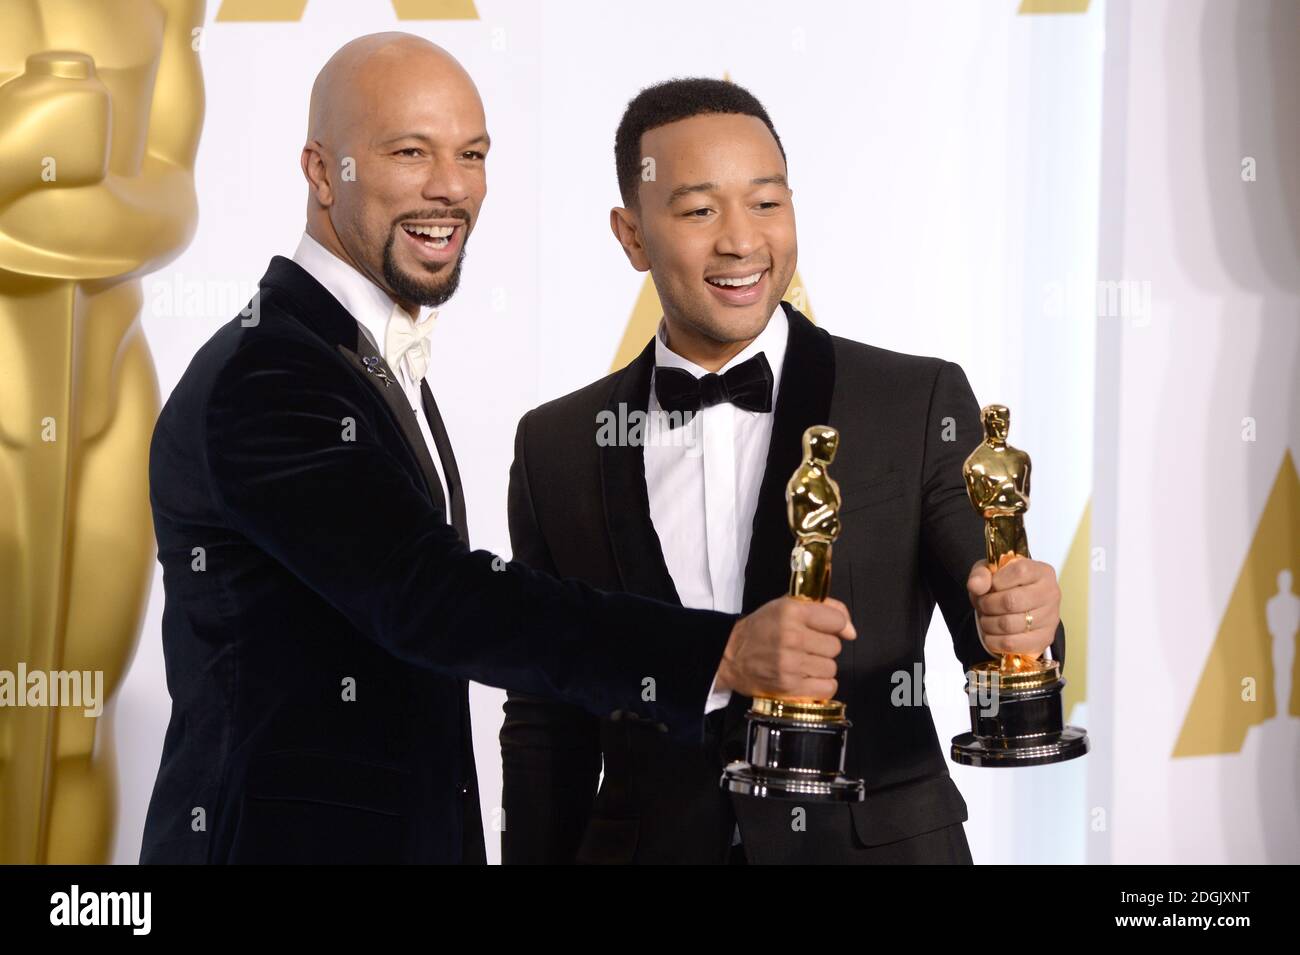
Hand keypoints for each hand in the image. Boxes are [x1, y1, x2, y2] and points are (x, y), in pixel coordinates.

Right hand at [714, 596, 855, 699]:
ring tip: (802, 663)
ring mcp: (791, 664)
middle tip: (805, 647)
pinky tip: (806, 679)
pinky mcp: (790, 687)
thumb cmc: (762, 628)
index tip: (822, 630)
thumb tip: (852, 632)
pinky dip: (820, 685)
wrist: (730, 656)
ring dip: (820, 667)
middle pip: (835, 647)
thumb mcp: (787, 606)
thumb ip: (825, 609)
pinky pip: (827, 688)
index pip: (837, 621)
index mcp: (792, 611)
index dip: (834, 626)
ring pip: (831, 668)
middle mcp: (792, 637)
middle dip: (823, 648)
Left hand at [966, 558, 1060, 660]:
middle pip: (1011, 601)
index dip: (996, 581)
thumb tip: (975, 585)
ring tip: (987, 618)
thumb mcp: (991, 572)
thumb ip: (981, 574)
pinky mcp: (1044, 639)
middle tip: (983, 605)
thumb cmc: (1005, 586)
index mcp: (1041, 572)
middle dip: (988, 604)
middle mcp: (1051, 594)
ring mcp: (1050, 618)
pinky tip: (991, 634)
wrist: (1017, 607)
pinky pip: (1011, 643)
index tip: (991, 586)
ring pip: (1008, 624)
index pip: (1019, 572)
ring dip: (988, 623)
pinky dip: (993, 640)